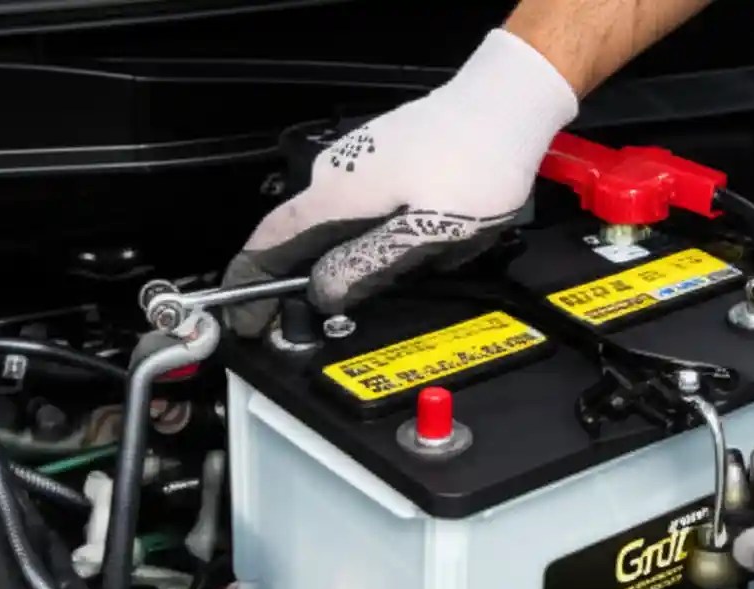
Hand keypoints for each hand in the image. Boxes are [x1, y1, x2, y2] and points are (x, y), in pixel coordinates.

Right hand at [223, 29, 577, 336]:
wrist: (507, 103)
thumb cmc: (476, 163)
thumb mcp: (425, 234)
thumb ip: (368, 265)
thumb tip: (323, 290)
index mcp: (335, 194)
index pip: (269, 243)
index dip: (251, 286)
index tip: (246, 318)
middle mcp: (335, 173)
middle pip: (296, 236)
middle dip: (296, 280)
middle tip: (310, 320)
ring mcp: (357, 161)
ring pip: (330, 223)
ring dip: (336, 260)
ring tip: (364, 291)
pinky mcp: (381, 158)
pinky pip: (356, 208)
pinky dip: (358, 237)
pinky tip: (395, 252)